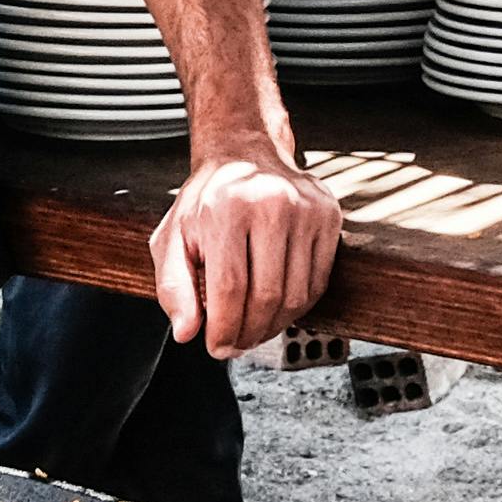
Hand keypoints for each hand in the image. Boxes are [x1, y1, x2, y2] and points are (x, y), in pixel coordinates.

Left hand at [151, 138, 341, 359]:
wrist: (246, 155)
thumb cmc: (207, 201)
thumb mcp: (173, 238)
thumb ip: (173, 287)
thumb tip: (186, 332)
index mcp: (227, 207)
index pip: (229, 288)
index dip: (223, 328)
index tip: (216, 346)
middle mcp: (271, 204)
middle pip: (266, 296)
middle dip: (248, 333)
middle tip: (235, 344)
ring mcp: (306, 210)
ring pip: (295, 296)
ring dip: (273, 326)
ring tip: (254, 329)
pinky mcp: (328, 217)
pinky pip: (317, 283)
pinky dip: (297, 307)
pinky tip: (276, 309)